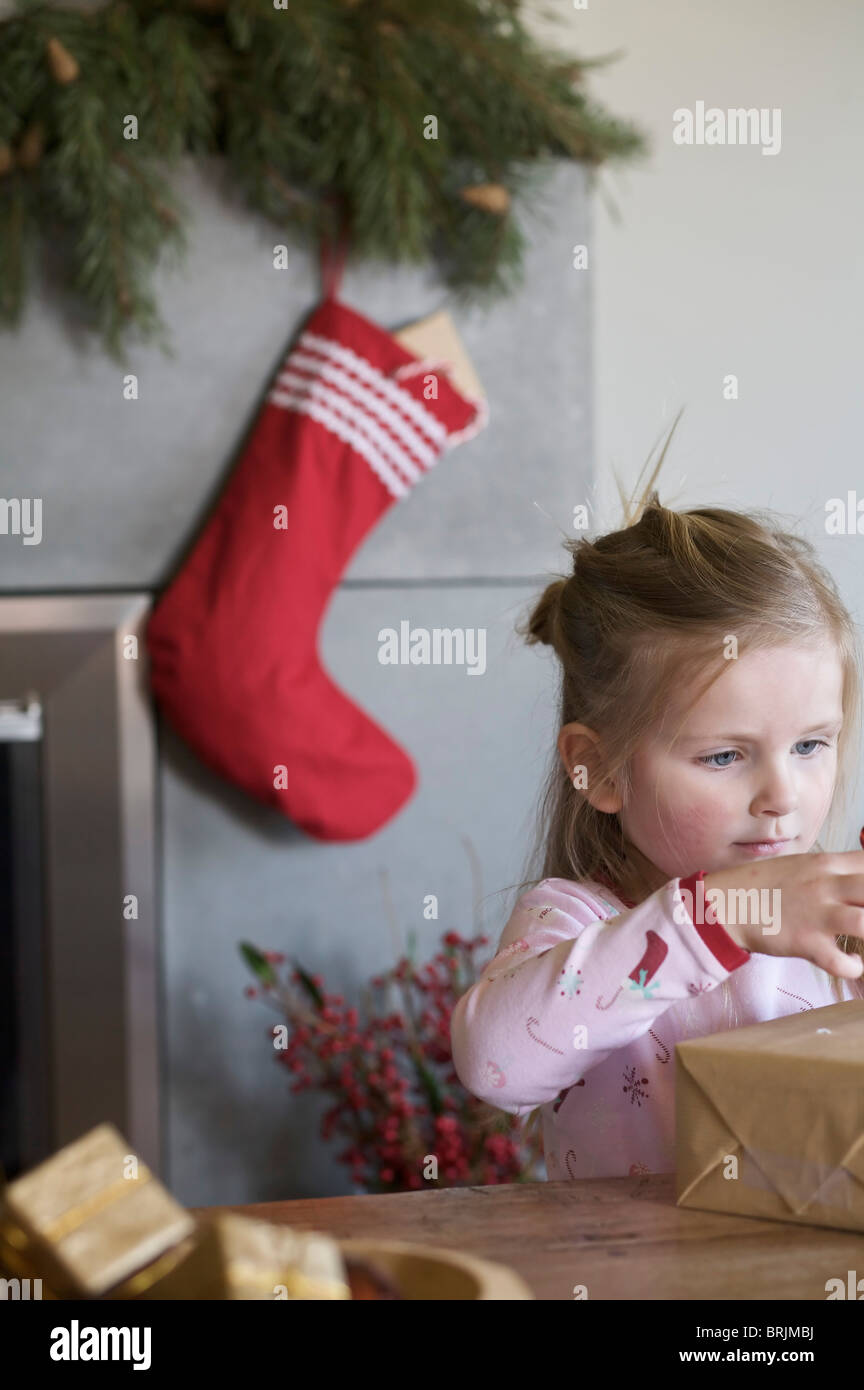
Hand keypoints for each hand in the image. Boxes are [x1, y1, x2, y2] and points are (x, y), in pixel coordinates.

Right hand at [702, 850, 863, 979]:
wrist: (724, 905)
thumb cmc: (761, 886)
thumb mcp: (798, 865)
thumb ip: (830, 869)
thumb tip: (857, 875)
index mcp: (824, 864)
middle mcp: (825, 886)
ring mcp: (816, 914)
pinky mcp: (805, 943)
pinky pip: (840, 962)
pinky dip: (853, 967)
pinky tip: (852, 962)